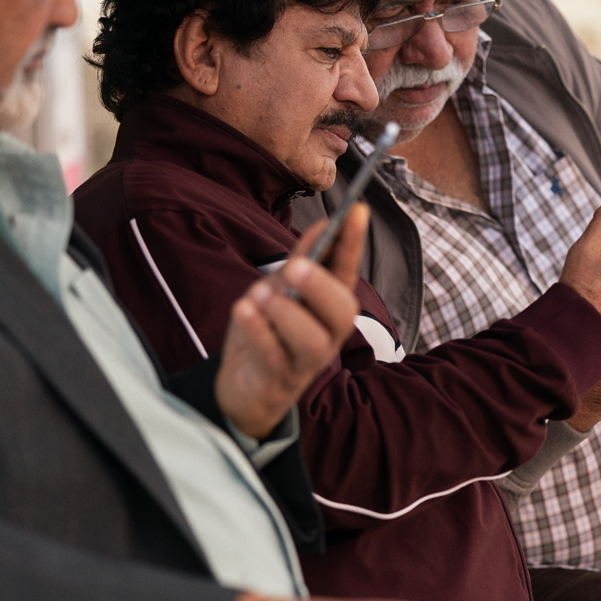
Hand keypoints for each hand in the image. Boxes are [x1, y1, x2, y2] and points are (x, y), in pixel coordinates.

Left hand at [214, 208, 366, 437]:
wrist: (245, 389)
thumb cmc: (269, 332)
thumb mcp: (281, 290)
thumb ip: (302, 261)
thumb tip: (325, 225)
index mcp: (331, 308)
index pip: (348, 271)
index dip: (353, 243)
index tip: (356, 211)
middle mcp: (327, 335)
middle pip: (342, 311)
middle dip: (320, 285)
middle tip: (295, 267)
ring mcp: (306, 360)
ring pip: (312, 339)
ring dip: (287, 312)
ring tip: (261, 296)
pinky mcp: (278, 379)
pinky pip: (273, 355)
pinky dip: (258, 330)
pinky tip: (244, 311)